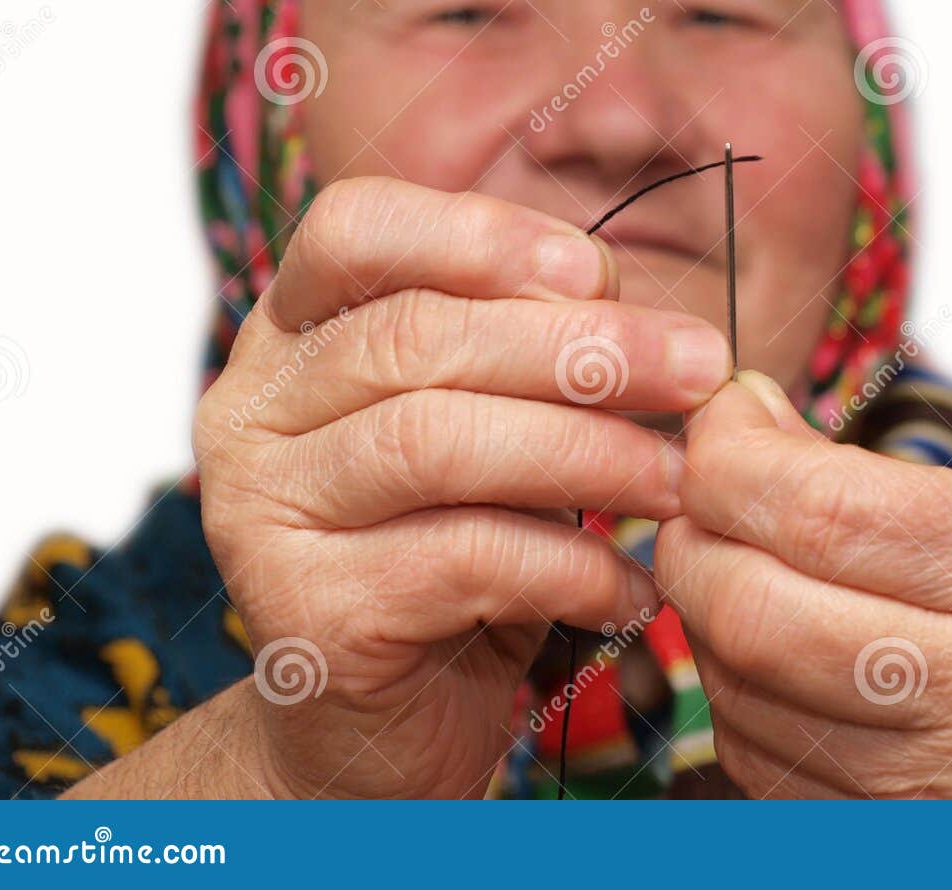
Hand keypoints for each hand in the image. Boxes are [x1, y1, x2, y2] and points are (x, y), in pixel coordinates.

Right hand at [176, 177, 728, 798]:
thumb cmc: (457, 548)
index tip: (597, 271)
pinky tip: (634, 587)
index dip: (479, 233)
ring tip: (678, 482)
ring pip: (435, 443)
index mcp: (292, 333)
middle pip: (416, 338)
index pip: (353, 228)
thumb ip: (538, 352)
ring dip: (586, 454)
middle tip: (700, 371)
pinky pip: (461, 561)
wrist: (382, 724)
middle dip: (581, 349)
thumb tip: (646, 317)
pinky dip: (571, 568)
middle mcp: (251, 410)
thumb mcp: (498, 427)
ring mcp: (260, 513)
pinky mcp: (304, 615)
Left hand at [656, 373, 951, 798]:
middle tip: (699, 492)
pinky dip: (739, 693)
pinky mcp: (901, 851)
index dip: (731, 455)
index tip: (722, 419)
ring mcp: (946, 801)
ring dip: (707, 613)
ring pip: (740, 693)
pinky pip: (761, 766)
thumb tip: (743, 436)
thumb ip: (888, 484)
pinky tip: (773, 649)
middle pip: (756, 609)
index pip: (821, 512)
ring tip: (741, 561)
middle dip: (691, 535)